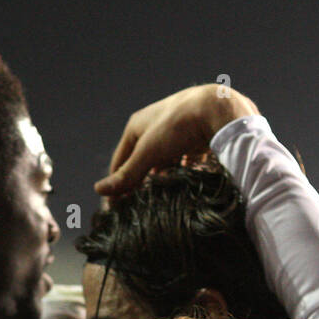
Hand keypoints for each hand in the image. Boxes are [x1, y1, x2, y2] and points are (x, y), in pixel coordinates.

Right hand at [94, 84, 258, 198]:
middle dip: (139, 183)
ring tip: (160, 201)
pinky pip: (185, 160)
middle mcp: (155, 125)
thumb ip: (127, 174)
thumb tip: (99, 190)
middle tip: (137, 208)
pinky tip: (183, 187)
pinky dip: (181, 174)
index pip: (119, 161)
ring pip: (164, 162)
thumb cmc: (178, 127)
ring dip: (161, 180)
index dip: (116, 184)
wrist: (220, 109)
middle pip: (142, 162)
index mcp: (137, 125)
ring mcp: (178, 130)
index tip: (115, 208)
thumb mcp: (148, 153)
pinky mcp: (197, 137)